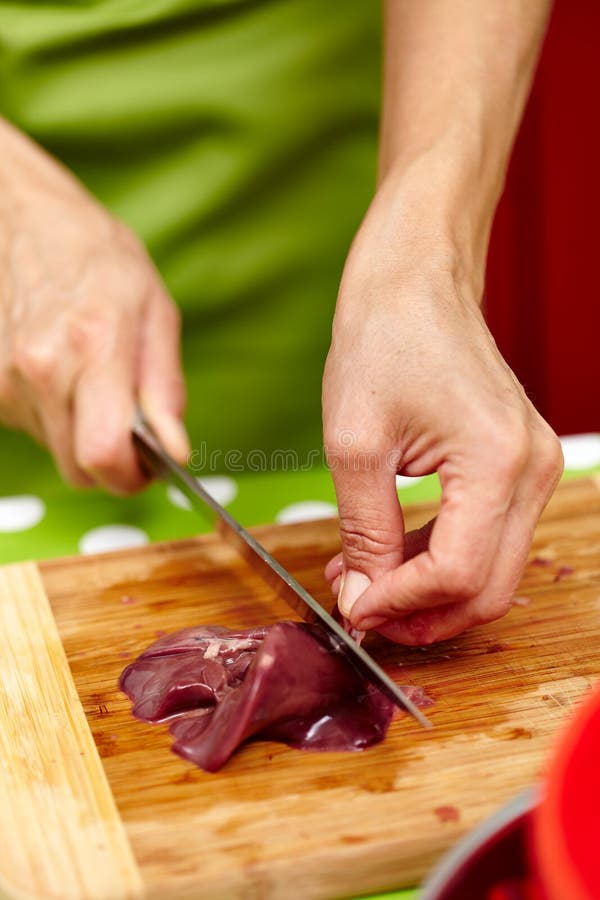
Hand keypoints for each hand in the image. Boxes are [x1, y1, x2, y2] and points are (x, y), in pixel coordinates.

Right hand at [0, 120, 187, 492]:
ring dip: (80, 432)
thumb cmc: (97, 258)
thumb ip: (165, 389)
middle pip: (79, 467)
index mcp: (93, 349)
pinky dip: (53, 415)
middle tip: (130, 427)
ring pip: (55, 449)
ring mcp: (6, 380)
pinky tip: (62, 372)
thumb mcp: (156, 312)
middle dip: (110, 460)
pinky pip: (31, 427)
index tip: (148, 468)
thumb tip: (174, 450)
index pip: (102, 453)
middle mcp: (41, 370)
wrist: (25, 220)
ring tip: (91, 376)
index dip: (130, 476)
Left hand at [322, 181, 562, 644]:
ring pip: (489, 569)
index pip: (458, 573)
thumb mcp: (356, 444)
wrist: (415, 282)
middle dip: (422, 614)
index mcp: (498, 462)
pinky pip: (486, 535)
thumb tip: (364, 596)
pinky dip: (440, 558)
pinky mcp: (516, 464)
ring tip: (363, 582)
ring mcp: (532, 468)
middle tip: (361, 613)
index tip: (352, 608)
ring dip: (428, 591)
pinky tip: (391, 554)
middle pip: (487, 587)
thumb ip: (365, 532)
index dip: (401, 603)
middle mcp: (533, 471)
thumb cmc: (384, 340)